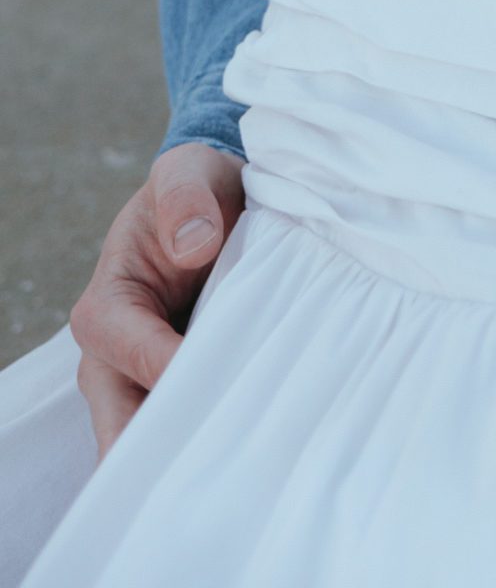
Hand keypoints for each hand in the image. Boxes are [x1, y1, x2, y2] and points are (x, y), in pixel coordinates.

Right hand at [67, 142, 244, 454]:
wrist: (219, 201)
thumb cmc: (196, 187)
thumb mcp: (188, 171)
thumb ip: (185, 198)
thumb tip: (193, 245)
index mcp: (106, 309)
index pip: (135, 356)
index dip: (177, 369)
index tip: (229, 376)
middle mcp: (114, 359)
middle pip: (128, 426)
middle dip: (172, 447)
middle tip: (228, 458)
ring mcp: (144, 383)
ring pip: (158, 441)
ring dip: (198, 449)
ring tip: (248, 456)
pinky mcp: (178, 391)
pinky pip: (188, 430)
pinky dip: (215, 439)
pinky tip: (256, 443)